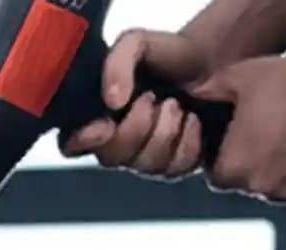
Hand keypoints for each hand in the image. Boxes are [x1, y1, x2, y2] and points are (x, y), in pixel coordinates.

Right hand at [60, 29, 212, 179]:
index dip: (83, 140)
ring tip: (175, 105)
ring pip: (143, 166)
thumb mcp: (138, 43)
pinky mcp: (174, 167)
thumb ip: (116, 63)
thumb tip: (112, 102)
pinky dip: (187, 143)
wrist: (213, 64)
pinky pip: (174, 170)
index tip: (105, 123)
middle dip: (135, 127)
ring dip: (164, 132)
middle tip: (152, 98)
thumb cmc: (170, 55)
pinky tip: (191, 121)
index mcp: (98, 115)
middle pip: (109, 158)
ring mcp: (145, 159)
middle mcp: (116, 142)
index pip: (71, 143)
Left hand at [195, 56, 285, 206]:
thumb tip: (190, 96)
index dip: (226, 157)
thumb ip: (206, 92)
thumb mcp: (236, 78)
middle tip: (271, 134)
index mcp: (232, 170)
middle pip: (248, 183)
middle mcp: (261, 190)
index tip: (239, 140)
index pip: (217, 175)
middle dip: (254, 164)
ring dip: (282, 172)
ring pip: (279, 189)